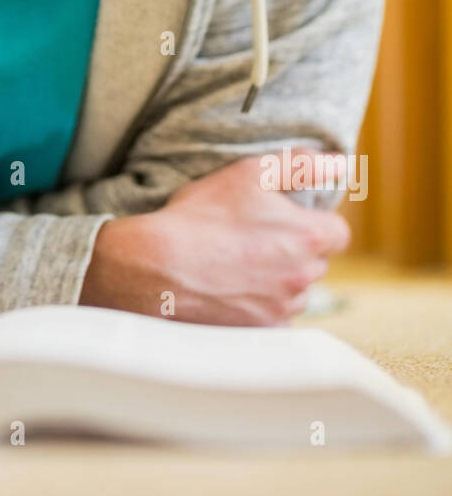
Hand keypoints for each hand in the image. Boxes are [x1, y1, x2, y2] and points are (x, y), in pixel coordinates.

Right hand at [79, 148, 350, 326]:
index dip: (315, 222)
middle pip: (316, 263)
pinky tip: (233, 290)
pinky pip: (274, 318)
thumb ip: (301, 166)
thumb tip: (339, 164)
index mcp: (308, 237)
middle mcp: (303, 277)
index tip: (288, 219)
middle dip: (296, 251)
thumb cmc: (202, 216)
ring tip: (241, 264)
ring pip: (295, 292)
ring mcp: (282, 308)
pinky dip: (260, 307)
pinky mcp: (260, 330)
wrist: (157, 265)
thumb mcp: (250, 173)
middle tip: (256, 237)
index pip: (338, 232)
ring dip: (280, 281)